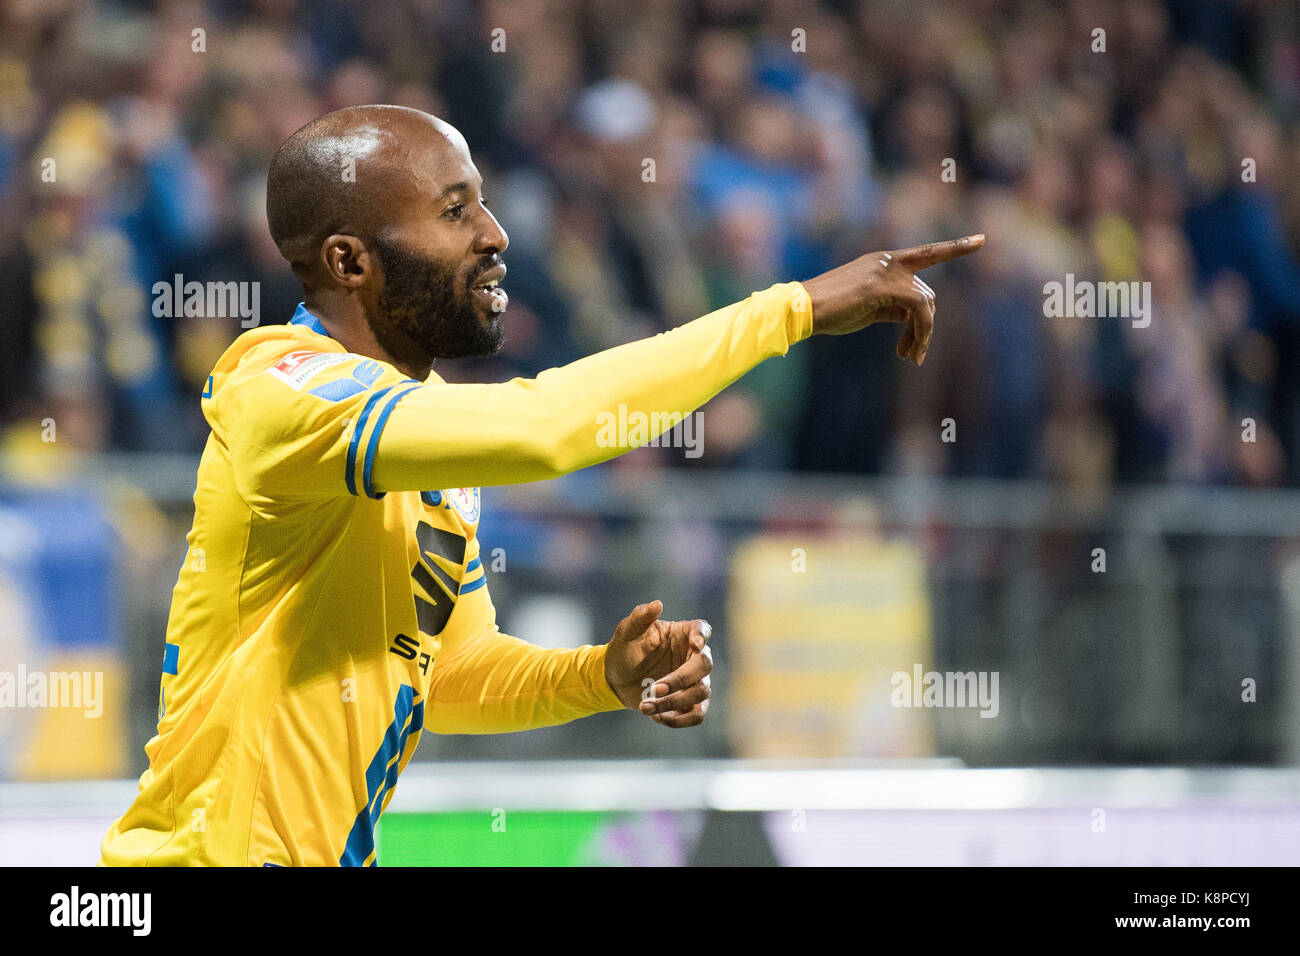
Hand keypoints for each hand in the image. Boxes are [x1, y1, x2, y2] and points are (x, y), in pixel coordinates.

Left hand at [603, 600, 712, 727]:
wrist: (616, 679)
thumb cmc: (624, 649)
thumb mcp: (627, 632)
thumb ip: (640, 617)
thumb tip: (657, 604)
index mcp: (682, 634)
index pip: (702, 630)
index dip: (702, 636)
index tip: (695, 645)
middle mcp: (692, 656)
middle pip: (704, 665)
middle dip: (681, 679)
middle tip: (655, 689)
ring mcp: (694, 681)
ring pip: (701, 693)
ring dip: (675, 702)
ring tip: (645, 707)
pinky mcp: (689, 702)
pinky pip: (697, 714)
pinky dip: (678, 719)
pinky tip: (655, 717)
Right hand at [801, 234, 985, 364]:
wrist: (801, 309)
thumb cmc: (829, 312)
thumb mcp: (867, 308)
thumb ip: (891, 306)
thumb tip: (912, 317)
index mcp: (882, 262)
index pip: (926, 254)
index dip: (955, 247)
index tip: (981, 240)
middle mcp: (887, 261)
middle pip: (926, 294)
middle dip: (924, 327)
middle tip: (913, 355)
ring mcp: (886, 271)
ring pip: (925, 303)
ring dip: (922, 334)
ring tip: (910, 357)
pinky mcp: (883, 286)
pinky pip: (918, 309)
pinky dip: (919, 331)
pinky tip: (907, 350)